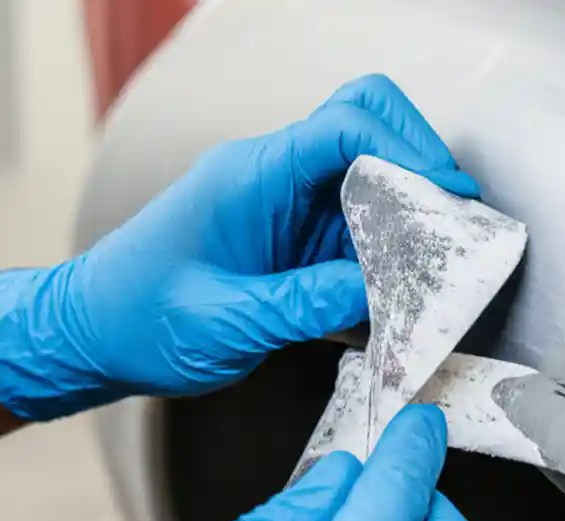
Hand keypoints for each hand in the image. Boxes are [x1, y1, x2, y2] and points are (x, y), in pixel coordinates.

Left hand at [0, 74, 477, 419]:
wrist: (95, 334)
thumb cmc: (137, 318)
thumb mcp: (221, 322)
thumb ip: (301, 305)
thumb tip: (375, 293)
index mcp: (251, 177)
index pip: (344, 126)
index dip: (406, 150)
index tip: (447, 193)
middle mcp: (276, 179)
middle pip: (369, 128)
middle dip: (420, 165)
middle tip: (454, 220)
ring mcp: (292, 206)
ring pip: (375, 179)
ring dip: (412, 216)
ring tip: (436, 266)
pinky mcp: (302, 239)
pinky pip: (363, 226)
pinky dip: (393, 253)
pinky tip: (400, 292)